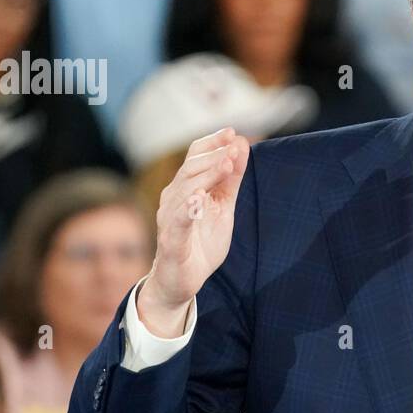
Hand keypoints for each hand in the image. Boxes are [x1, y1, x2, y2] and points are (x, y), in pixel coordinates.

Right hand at [138, 128, 250, 336]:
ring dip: (206, 175)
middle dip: (213, 155)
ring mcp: (170, 218)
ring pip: (185, 189)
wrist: (182, 281)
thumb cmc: (200, 241)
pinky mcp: (171, 240)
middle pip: (190, 168)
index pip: (194, 157)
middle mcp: (173, 198)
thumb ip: (230, 180)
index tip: (233, 131)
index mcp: (186, 188)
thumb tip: (242, 147)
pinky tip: (199, 199)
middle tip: (234, 146)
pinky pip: (178, 221)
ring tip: (226, 164)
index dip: (212, 142)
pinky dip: (188, 209)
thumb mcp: (223, 207)